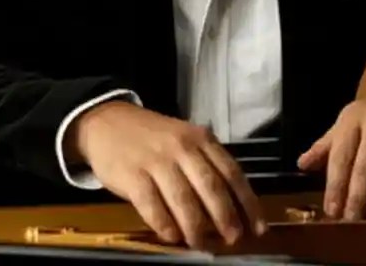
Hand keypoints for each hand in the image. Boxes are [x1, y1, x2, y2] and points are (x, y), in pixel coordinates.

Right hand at [64, 101, 265, 249]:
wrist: (108, 122)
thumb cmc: (153, 137)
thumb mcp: (185, 140)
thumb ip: (206, 165)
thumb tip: (233, 208)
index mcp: (201, 139)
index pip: (232, 173)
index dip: (247, 202)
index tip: (257, 227)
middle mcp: (182, 148)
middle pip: (211, 187)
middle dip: (226, 217)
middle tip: (233, 239)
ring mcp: (156, 160)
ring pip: (183, 199)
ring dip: (195, 227)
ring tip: (201, 244)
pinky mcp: (131, 175)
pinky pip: (152, 204)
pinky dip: (164, 224)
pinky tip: (172, 236)